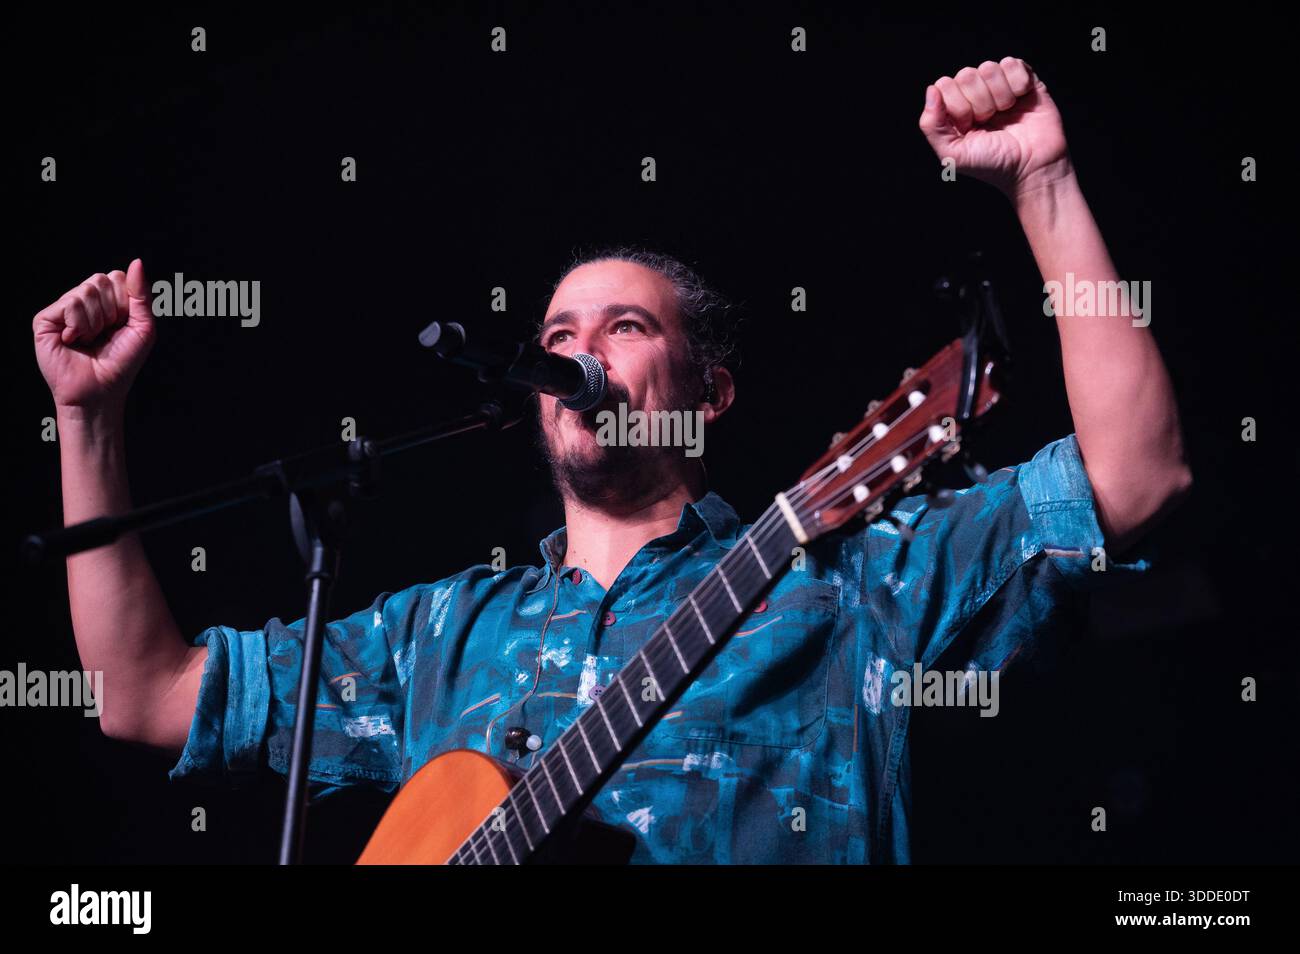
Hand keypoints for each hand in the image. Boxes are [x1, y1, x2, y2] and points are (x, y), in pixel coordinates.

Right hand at [33, 259, 155, 412]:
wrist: (100, 391)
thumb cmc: (122, 362)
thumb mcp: (143, 327)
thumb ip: (141, 294)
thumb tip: (137, 262)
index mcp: (106, 300)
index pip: (117, 277)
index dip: (125, 302)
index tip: (122, 325)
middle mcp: (82, 301)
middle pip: (100, 279)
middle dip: (110, 310)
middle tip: (104, 334)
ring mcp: (63, 309)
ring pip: (85, 290)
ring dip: (95, 321)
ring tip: (89, 340)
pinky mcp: (45, 319)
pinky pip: (69, 303)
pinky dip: (79, 325)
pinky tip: (73, 340)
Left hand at [918, 57, 1071, 197]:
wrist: (1032, 167)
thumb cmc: (992, 164)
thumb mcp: (953, 155)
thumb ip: (932, 125)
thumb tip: (932, 90)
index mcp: (954, 109)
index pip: (944, 85)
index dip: (958, 106)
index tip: (969, 126)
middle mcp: (974, 94)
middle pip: (966, 74)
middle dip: (979, 103)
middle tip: (990, 122)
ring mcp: (998, 85)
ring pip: (989, 68)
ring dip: (999, 96)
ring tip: (1007, 113)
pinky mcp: (1023, 79)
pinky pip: (1012, 63)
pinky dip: (1017, 84)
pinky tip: (1021, 100)